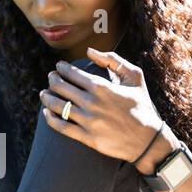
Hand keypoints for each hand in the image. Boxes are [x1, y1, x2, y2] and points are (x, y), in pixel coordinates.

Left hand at [39, 47, 180, 164]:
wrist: (148, 140)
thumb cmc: (142, 106)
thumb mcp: (134, 77)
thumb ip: (113, 60)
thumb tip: (90, 51)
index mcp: (101, 87)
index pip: (72, 73)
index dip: (61, 68)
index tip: (58, 67)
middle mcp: (91, 103)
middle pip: (60, 87)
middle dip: (52, 80)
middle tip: (51, 78)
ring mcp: (88, 121)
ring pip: (57, 106)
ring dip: (46, 97)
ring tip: (44, 94)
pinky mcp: (86, 137)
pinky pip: (61, 127)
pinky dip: (50, 118)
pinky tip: (46, 113)